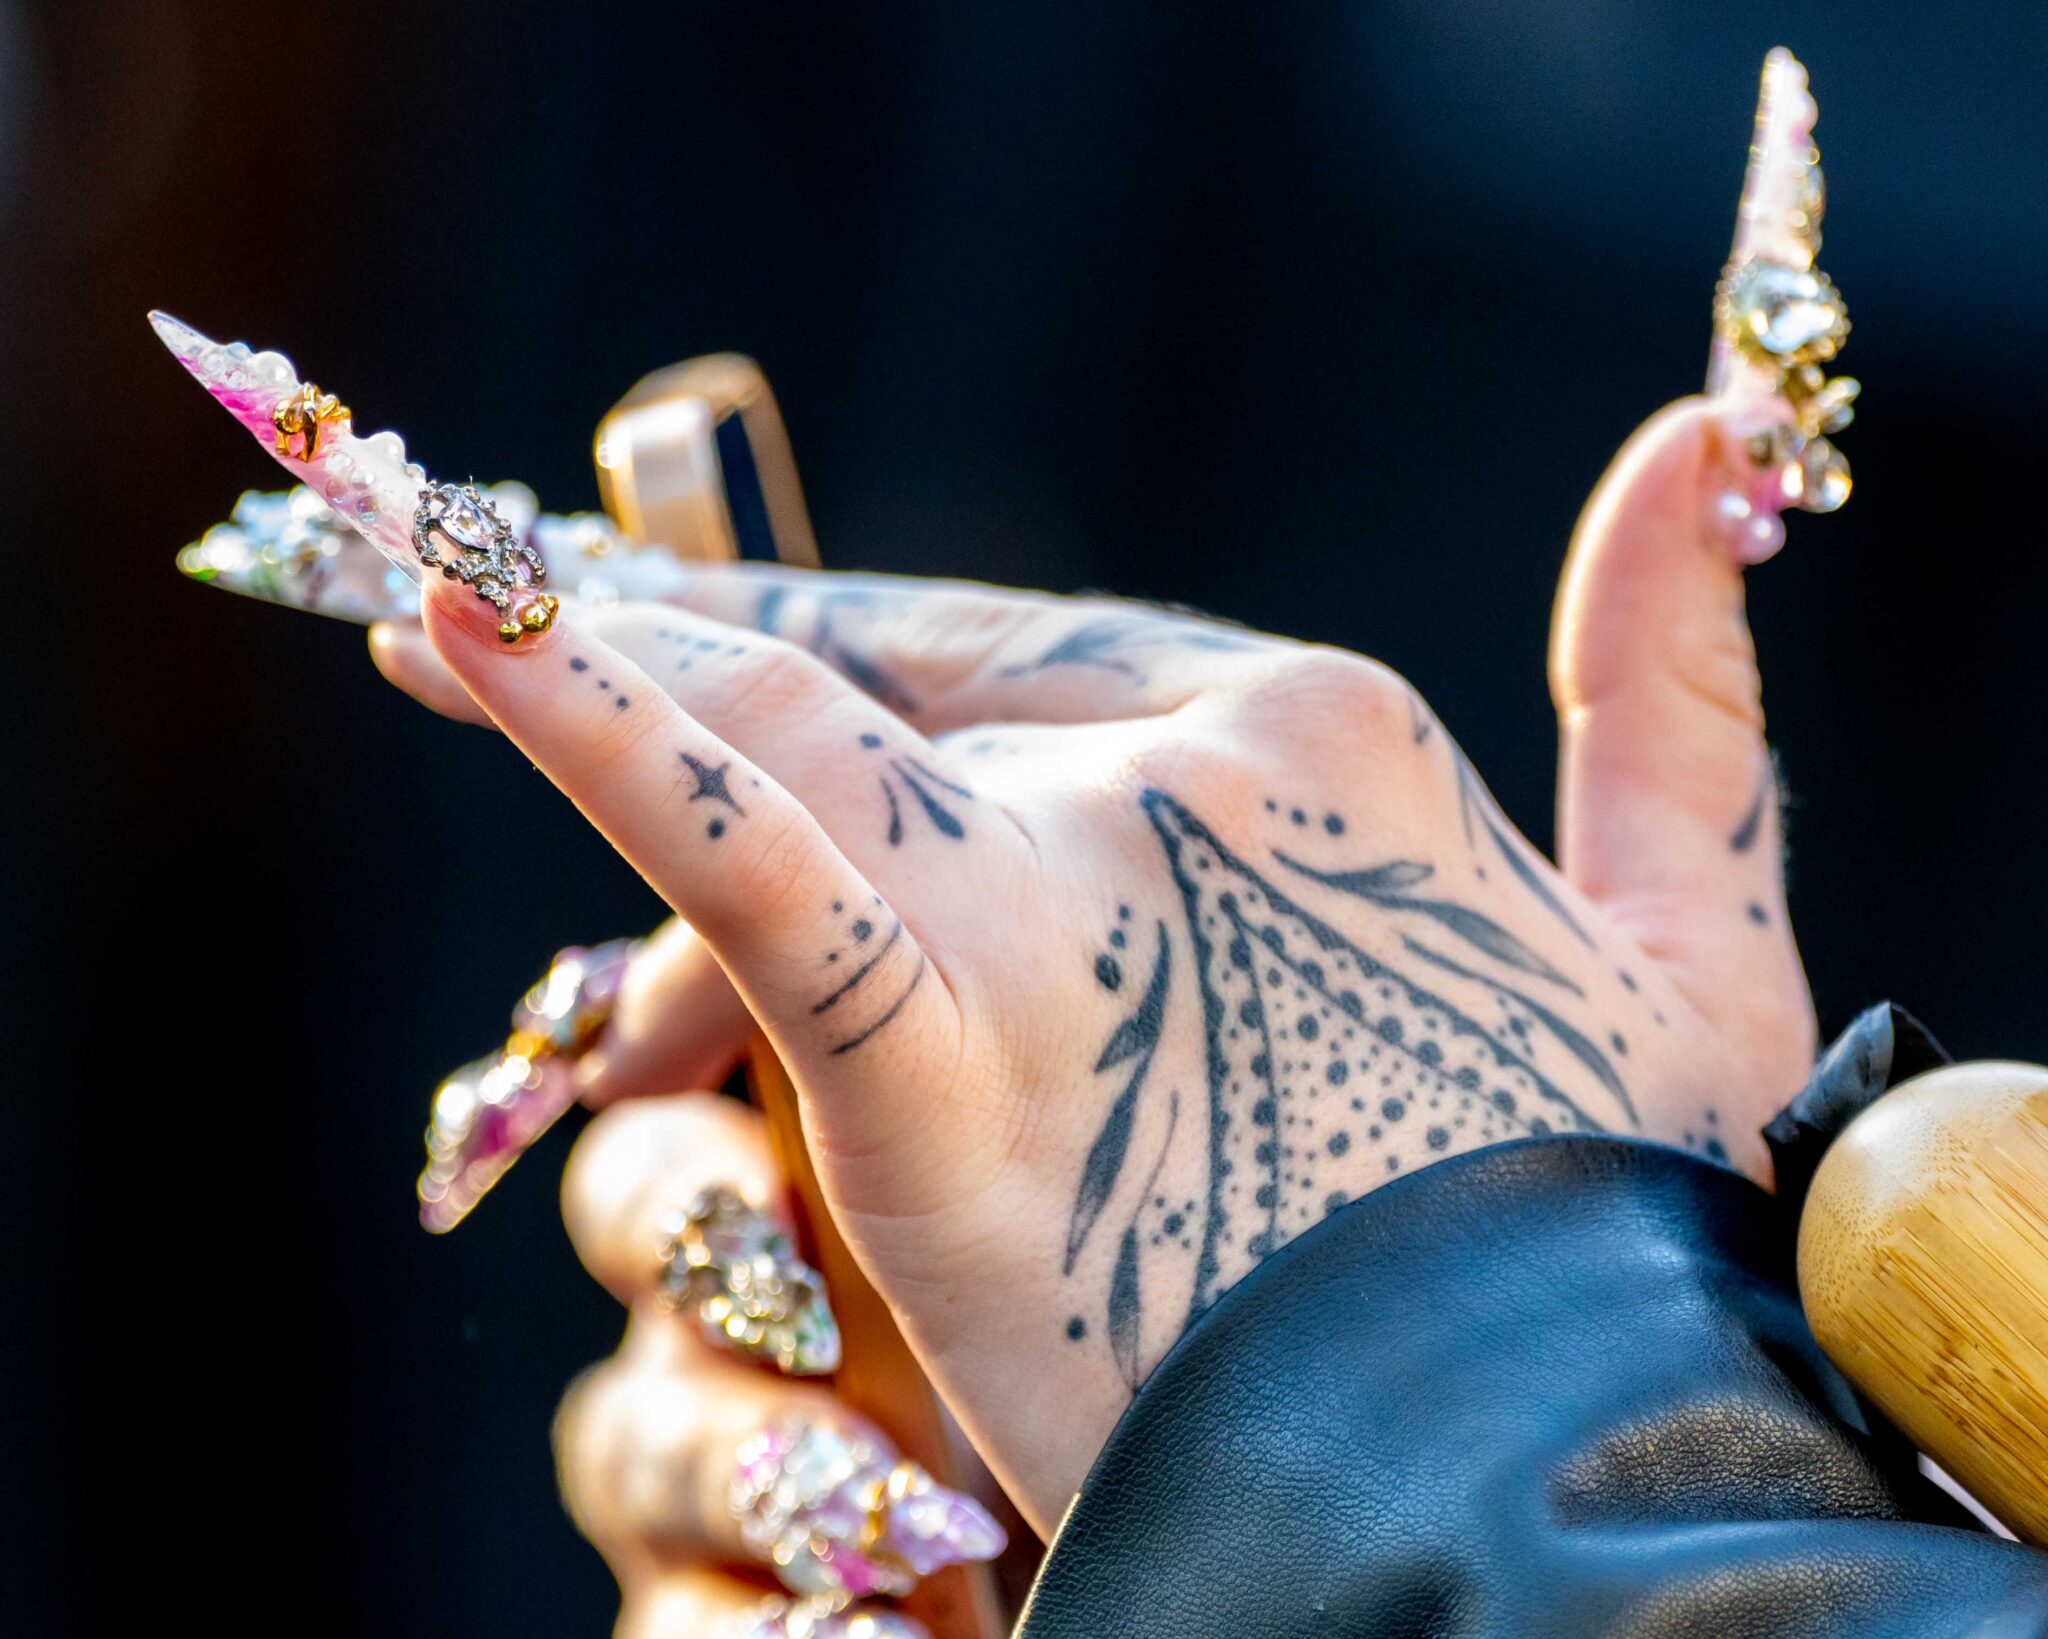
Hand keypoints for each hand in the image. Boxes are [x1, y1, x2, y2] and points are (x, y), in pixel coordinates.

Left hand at [398, 396, 1813, 1533]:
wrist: (1559, 1496)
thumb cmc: (1613, 1249)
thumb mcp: (1696, 974)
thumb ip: (1675, 714)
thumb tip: (1689, 452)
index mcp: (1329, 738)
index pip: (1028, 659)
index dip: (870, 691)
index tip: (738, 702)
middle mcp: (1194, 766)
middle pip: (879, 718)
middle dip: (724, 761)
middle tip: (574, 891)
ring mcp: (1069, 892)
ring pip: (775, 740)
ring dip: (588, 690)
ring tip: (416, 642)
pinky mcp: (950, 1042)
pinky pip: (740, 838)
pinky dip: (585, 715)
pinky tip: (440, 615)